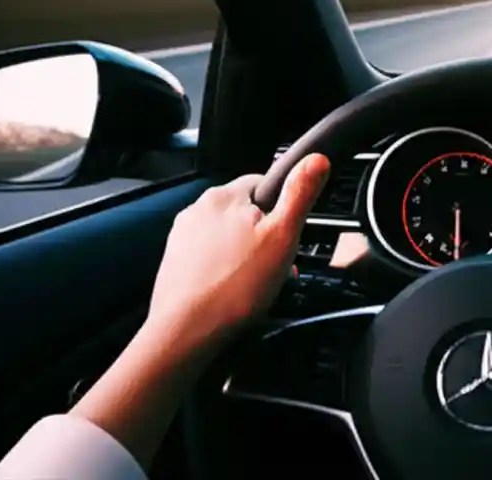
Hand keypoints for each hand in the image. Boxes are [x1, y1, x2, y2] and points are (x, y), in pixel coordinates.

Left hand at [145, 154, 330, 350]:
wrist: (187, 332)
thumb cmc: (236, 288)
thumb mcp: (283, 237)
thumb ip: (300, 194)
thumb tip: (317, 159)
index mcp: (224, 196)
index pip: (264, 184)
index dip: (282, 211)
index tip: (287, 237)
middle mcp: (198, 209)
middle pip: (245, 213)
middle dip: (264, 237)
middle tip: (275, 267)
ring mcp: (182, 236)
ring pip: (228, 237)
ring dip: (245, 255)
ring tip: (254, 285)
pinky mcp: (175, 262)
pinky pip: (209, 258)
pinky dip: (224, 270)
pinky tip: (233, 292)